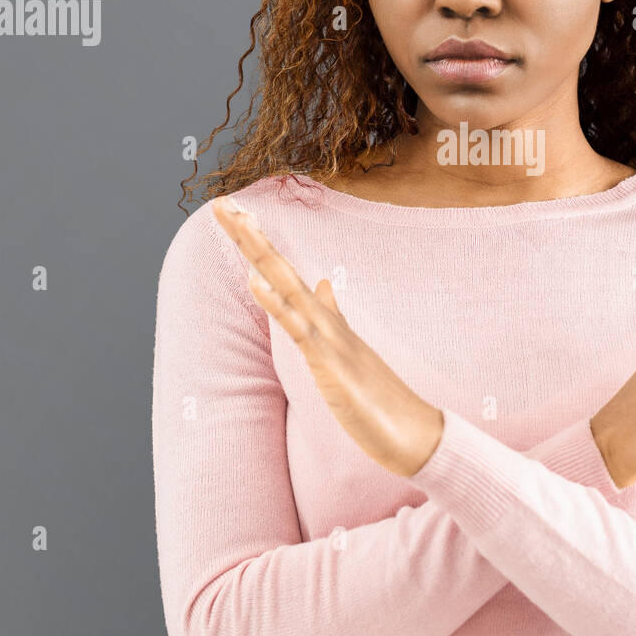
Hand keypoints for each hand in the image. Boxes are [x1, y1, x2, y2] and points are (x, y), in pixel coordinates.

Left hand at [211, 198, 444, 477]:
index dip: (258, 245)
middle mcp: (325, 319)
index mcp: (323, 318)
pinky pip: (298, 328)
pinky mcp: (329, 362)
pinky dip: (275, 302)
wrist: (414, 432)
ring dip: (258, 252)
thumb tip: (324, 284)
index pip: (284, 273)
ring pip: (286, 286)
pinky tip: (255, 280)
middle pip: (279, 268)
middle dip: (250, 236)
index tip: (235, 216)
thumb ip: (334, 315)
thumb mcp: (347, 349)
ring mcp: (328, 337)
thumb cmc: (380, 397)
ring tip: (234, 219)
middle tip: (221, 203)